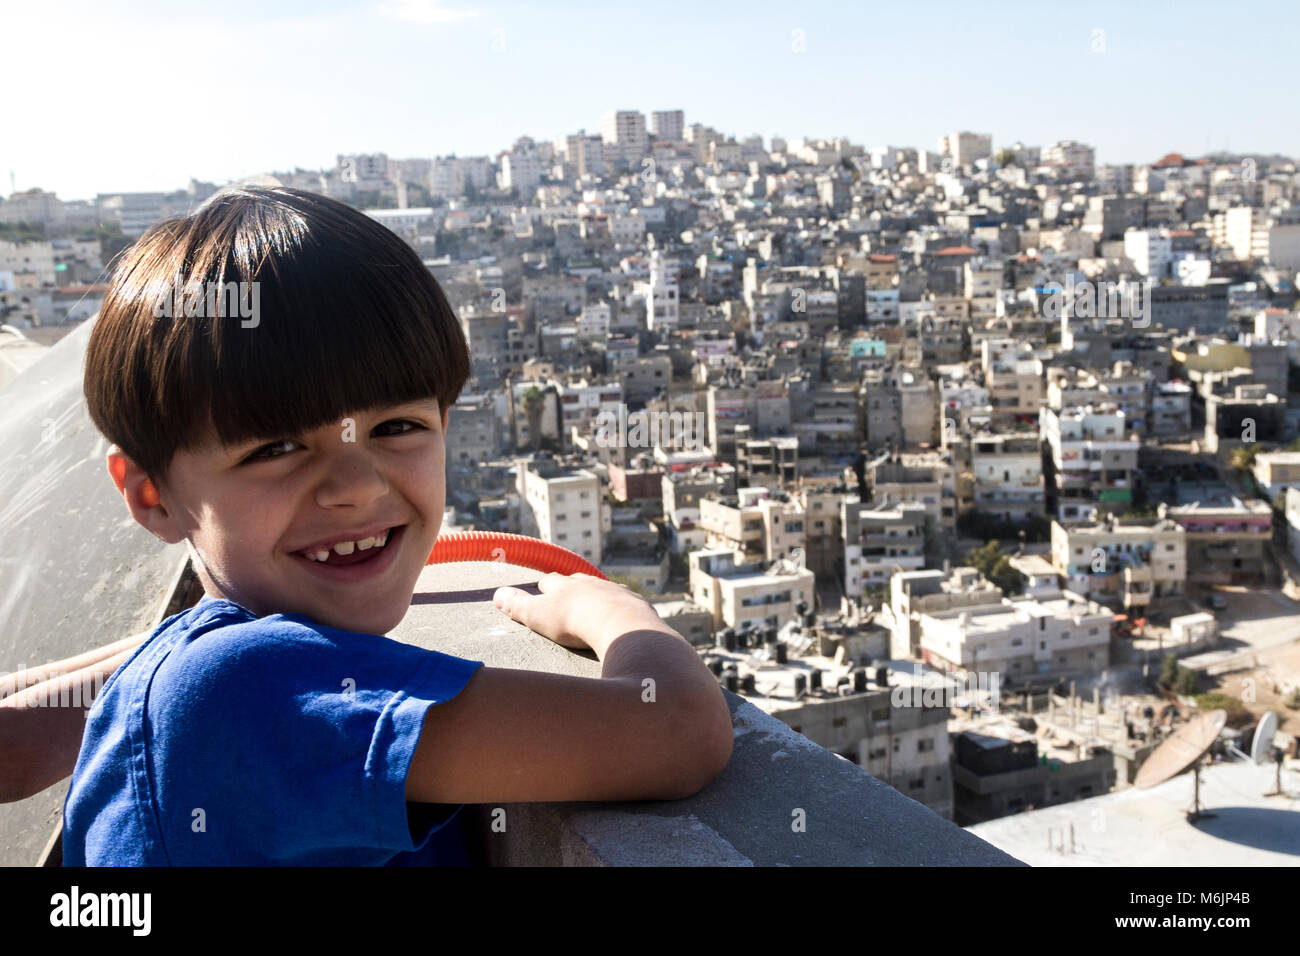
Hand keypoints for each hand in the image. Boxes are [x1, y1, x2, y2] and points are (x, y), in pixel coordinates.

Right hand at [492, 573, 666, 657]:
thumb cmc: (573, 621)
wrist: (619, 623)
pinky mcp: (635, 604)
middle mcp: (590, 582)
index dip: (545, 586)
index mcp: (564, 585)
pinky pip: (627, 603)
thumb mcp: (537, 615)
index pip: (550, 581)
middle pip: (577, 581)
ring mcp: (614, 591)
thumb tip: (496, 594)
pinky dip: (622, 608)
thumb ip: (516, 606)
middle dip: (572, 587)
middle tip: (568, 594)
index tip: (542, 588)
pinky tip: (622, 616)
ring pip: (603, 589)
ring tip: (595, 604)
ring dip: (598, 596)